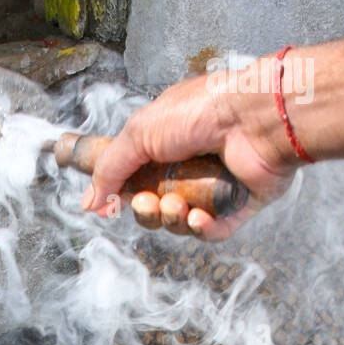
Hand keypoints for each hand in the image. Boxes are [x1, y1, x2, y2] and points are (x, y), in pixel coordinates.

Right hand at [81, 70, 299, 240]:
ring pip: (181, 223)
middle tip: (147, 202)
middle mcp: (189, 166)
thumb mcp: (140, 132)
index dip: (121, 195)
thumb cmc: (200, 113)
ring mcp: (213, 188)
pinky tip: (198, 218)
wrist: (254, 118)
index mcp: (166, 144)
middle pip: (154, 208)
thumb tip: (89, 203)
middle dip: (146, 212)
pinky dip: (202, 229)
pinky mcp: (238, 206)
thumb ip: (110, 168)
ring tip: (176, 205)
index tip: (107, 205)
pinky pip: (213, 231)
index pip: (135, 179)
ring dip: (171, 219)